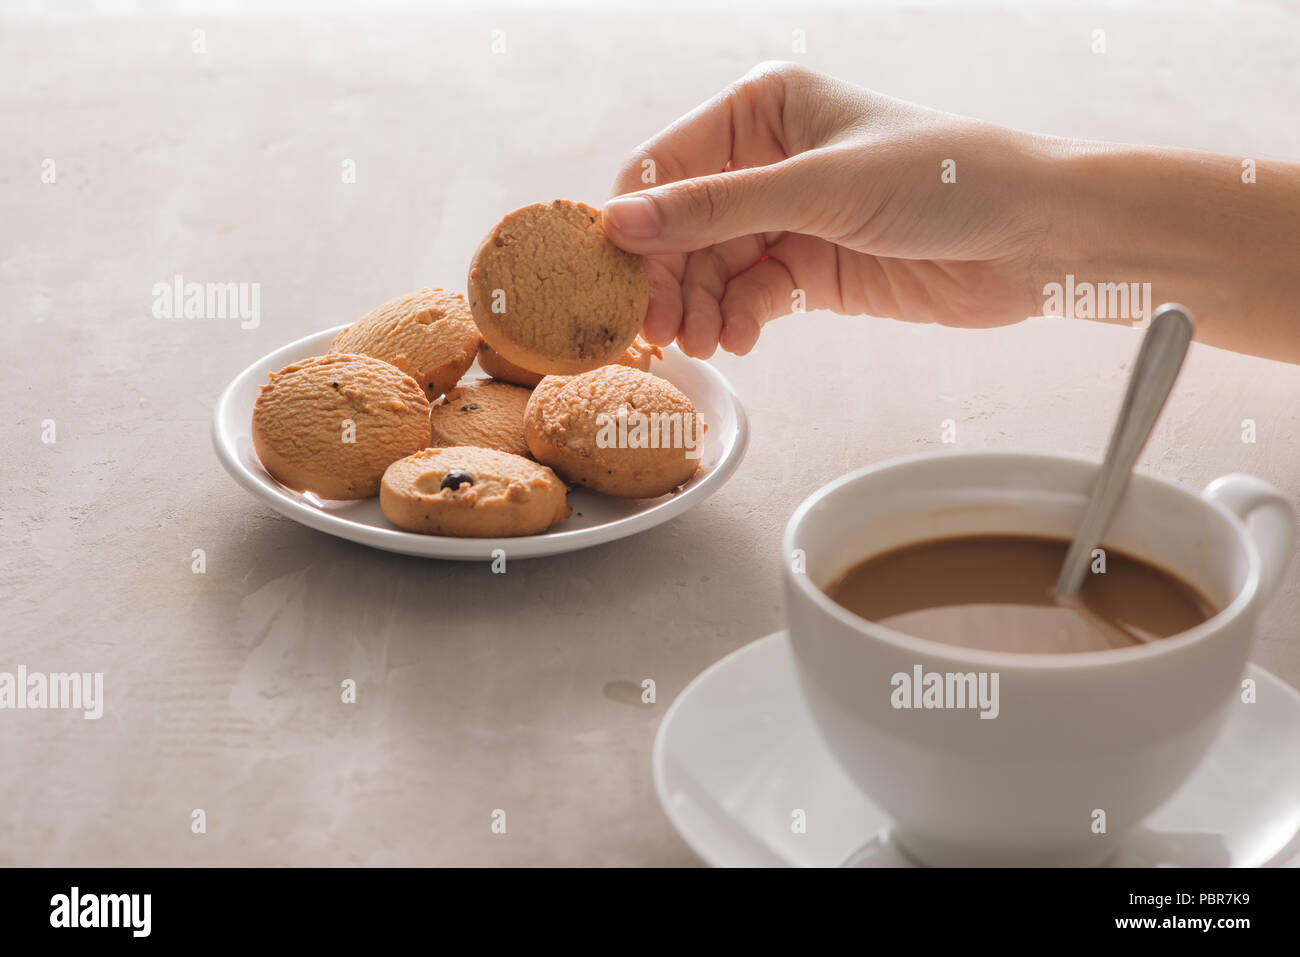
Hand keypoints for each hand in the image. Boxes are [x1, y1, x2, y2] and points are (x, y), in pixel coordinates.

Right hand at [603, 61, 1057, 357]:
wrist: (1037, 238)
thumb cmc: (949, 178)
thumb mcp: (820, 189)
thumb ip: (716, 208)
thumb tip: (623, 223)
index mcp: (764, 108)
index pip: (666, 166)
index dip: (637, 226)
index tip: (619, 282)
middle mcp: (769, 159)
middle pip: (682, 226)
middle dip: (669, 280)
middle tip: (660, 333)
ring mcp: (790, 216)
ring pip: (712, 269)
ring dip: (702, 309)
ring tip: (707, 345)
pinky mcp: (812, 268)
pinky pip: (750, 296)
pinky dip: (739, 320)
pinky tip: (741, 340)